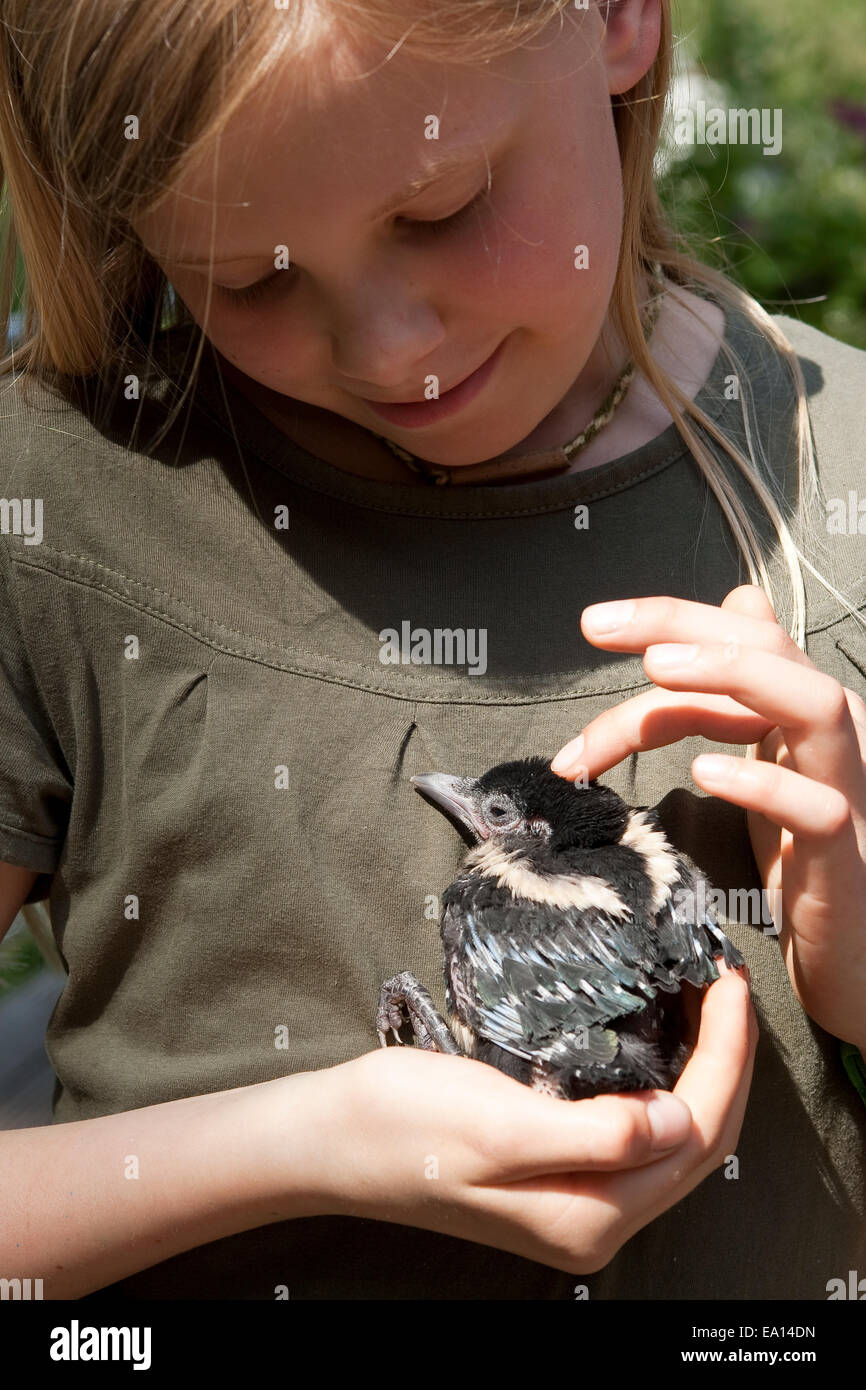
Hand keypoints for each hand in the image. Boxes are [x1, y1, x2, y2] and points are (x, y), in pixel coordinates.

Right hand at [320, 968, 754, 1275]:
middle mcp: (594, 1219)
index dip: (726, 1054)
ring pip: (675, 1136)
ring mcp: (577, 1200)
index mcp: (588, 1217)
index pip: (696, 1133)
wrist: (329, 1139)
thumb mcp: (499, 1125)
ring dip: (702, 1068)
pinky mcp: (557, 1174)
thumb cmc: (402, 1124)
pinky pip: (638, 1130)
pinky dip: (665, 1079)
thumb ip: (597, 1135)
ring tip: (705, 997)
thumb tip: (681, 1120)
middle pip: (699, 1140)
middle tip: (725, 977)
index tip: (726, 978)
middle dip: (727, 1058)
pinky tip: (662, 1037)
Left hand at [551, 584, 865, 1051]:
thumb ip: (744, 691)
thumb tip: (741, 598)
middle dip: (682, 626)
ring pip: (816, 705)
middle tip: (601, 627)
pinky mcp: (844, 855)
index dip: (670, 618)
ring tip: (658, 670)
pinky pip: (820, 809)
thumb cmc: (802, 853)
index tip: (594, 622)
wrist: (852, 948)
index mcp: (802, 709)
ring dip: (734, 675)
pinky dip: (762, 784)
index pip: (742, 636)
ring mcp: (846, 791)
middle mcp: (831, 735)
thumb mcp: (768, 757)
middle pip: (770, 649)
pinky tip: (704, 772)